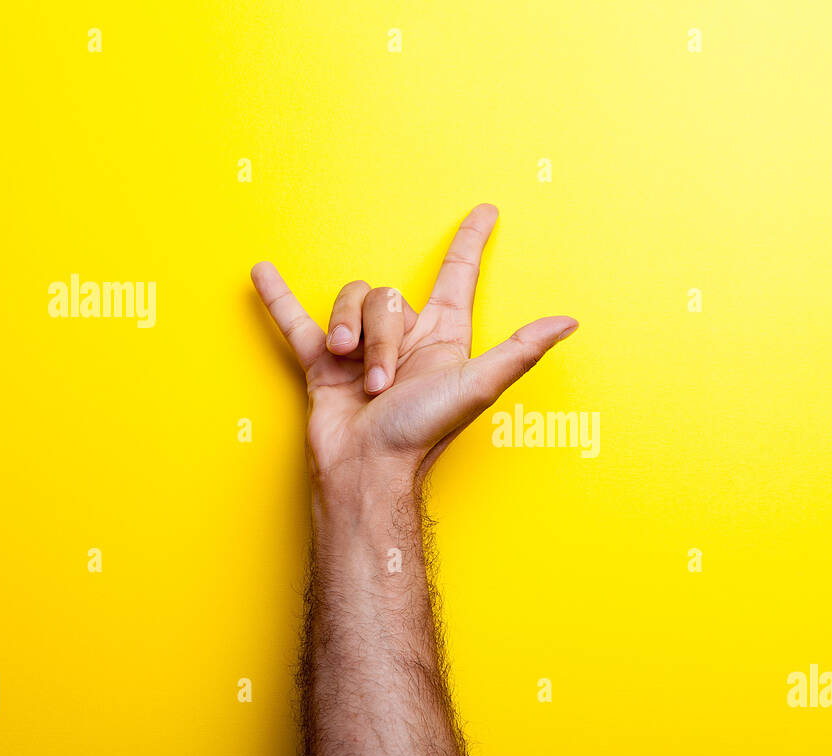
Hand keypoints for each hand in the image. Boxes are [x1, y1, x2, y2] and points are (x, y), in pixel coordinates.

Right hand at [252, 204, 577, 484]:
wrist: (365, 469)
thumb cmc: (421, 434)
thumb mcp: (477, 386)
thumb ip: (520, 350)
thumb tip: (569, 321)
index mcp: (443, 339)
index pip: (458, 277)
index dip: (472, 243)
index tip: (486, 212)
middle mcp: (405, 339)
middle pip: (387, 295)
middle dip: (381, 333)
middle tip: (382, 381)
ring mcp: (362, 349)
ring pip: (350, 303)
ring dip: (349, 337)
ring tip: (354, 378)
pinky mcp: (323, 361)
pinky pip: (297, 318)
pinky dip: (279, 297)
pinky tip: (262, 272)